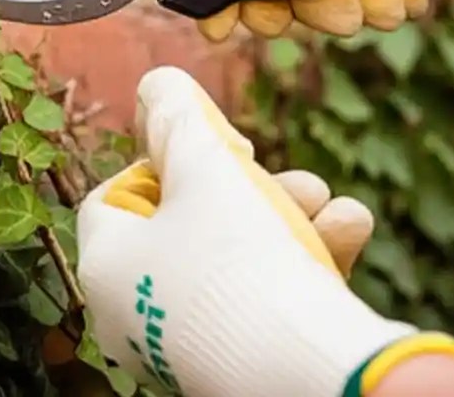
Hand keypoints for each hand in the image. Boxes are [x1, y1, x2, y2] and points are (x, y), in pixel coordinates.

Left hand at [76, 66, 453, 396]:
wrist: (306, 374)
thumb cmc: (239, 267)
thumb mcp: (207, 170)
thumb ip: (179, 120)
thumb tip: (156, 86)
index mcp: (106, 266)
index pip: (116, 197)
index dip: (164, 160)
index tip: (212, 148)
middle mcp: (133, 312)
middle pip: (185, 225)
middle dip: (249, 187)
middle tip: (286, 177)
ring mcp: (184, 344)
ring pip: (236, 260)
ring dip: (290, 219)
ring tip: (328, 204)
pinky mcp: (237, 364)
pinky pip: (264, 301)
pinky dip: (304, 264)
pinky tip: (348, 231)